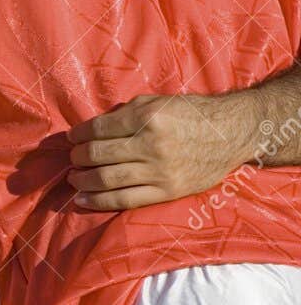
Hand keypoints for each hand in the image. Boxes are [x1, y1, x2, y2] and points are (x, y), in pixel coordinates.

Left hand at [67, 92, 256, 210]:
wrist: (232, 133)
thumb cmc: (190, 114)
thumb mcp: (156, 102)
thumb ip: (124, 114)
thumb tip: (91, 129)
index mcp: (147, 118)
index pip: (99, 129)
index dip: (78, 134)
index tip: (71, 138)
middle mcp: (152, 145)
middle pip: (98, 154)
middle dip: (78, 157)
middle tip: (73, 157)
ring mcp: (160, 171)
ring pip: (107, 179)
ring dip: (82, 180)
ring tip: (74, 177)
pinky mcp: (167, 191)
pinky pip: (125, 200)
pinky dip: (98, 201)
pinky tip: (82, 199)